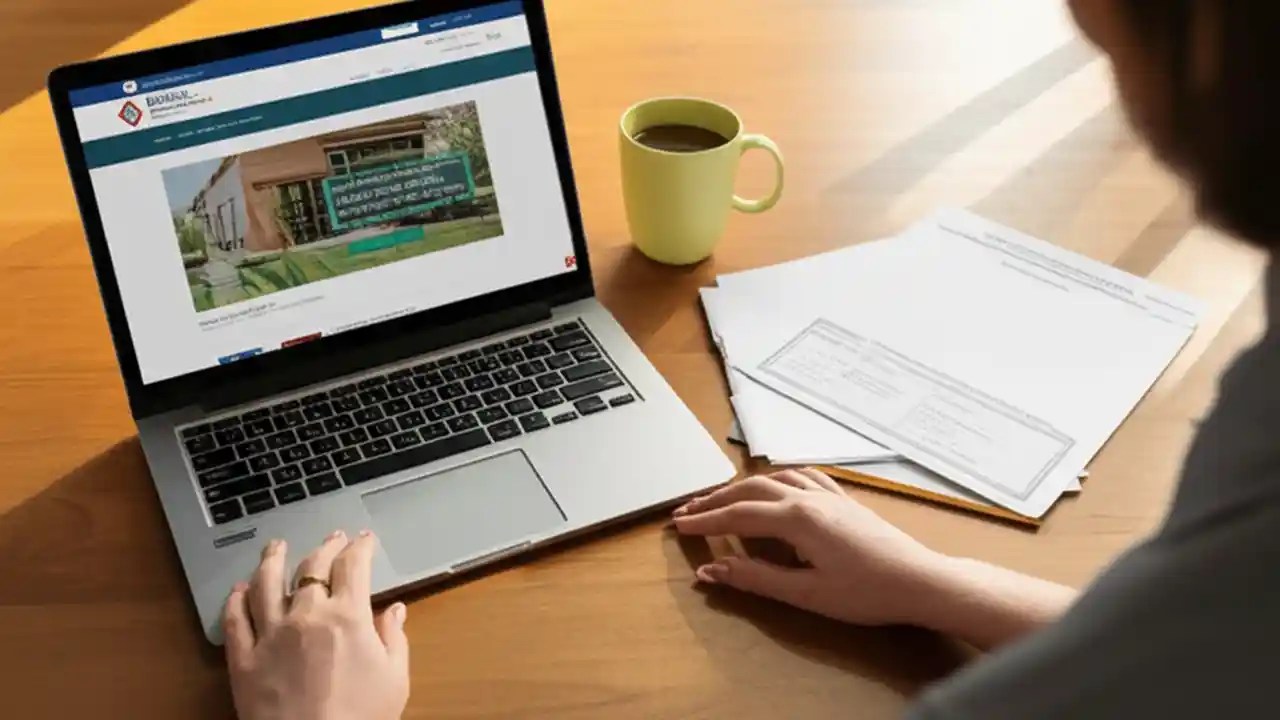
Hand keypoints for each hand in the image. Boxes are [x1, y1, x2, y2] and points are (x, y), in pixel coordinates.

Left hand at [222, 530, 409, 719]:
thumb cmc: (360, 719)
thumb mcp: (394, 679)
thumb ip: (394, 639)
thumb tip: (395, 611)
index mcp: (347, 616)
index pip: (353, 565)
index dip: (360, 547)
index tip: (364, 540)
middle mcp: (306, 615)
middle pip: (311, 566)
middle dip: (324, 547)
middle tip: (331, 539)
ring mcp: (270, 635)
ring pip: (265, 583)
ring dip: (271, 560)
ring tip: (275, 547)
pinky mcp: (243, 660)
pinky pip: (235, 620)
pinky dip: (235, 600)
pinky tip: (239, 590)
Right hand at [673, 468, 952, 626]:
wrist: (920, 581)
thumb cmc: (867, 592)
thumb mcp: (806, 594)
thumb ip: (756, 578)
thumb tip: (713, 570)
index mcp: (798, 518)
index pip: (738, 515)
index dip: (705, 521)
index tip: (679, 526)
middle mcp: (810, 498)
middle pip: (750, 490)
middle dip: (715, 499)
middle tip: (688, 511)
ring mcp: (829, 495)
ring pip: (774, 478)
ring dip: (742, 486)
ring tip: (721, 497)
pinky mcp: (844, 500)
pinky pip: (802, 476)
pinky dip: (776, 478)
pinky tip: (773, 483)